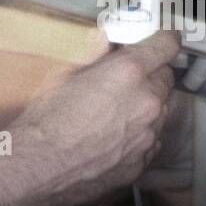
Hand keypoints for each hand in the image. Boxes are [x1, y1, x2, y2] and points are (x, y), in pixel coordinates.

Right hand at [9, 30, 179, 205]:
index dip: (165, 38)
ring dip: (146, 104)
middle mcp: (145, 102)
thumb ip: (93, 55)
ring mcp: (147, 134)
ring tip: (114, 110)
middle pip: (165, 78)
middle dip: (150, 73)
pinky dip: (140, 133)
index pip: (166, 45)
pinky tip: (114, 134)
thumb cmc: (46, 121)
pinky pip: (151, 139)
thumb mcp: (64, 74)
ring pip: (160, 110)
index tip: (163, 37)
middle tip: (126, 76)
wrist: (39, 168)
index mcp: (128, 72)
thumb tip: (104, 40)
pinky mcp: (142, 161)